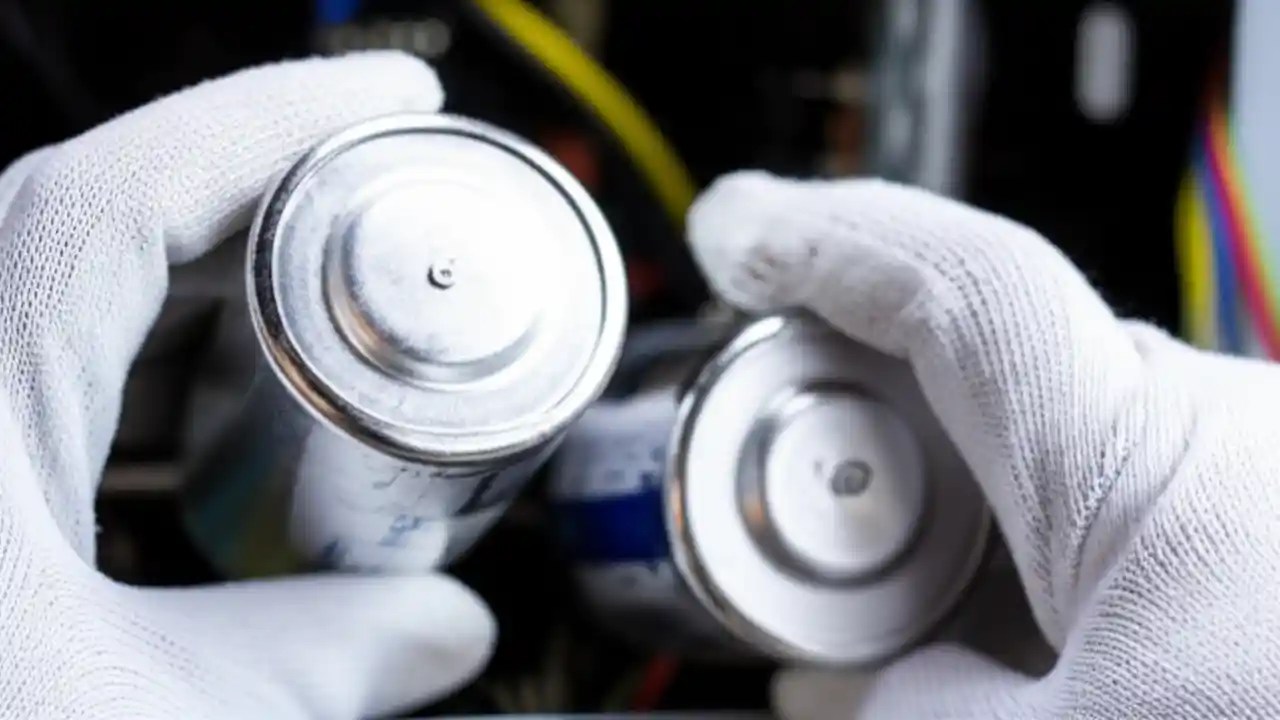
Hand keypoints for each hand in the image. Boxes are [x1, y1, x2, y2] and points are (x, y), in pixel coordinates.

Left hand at [0, 53, 492, 718]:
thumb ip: (316, 666)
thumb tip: (445, 630)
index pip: (118, 194)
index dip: (271, 119)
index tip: (391, 95)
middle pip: (97, 223)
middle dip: (258, 198)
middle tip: (381, 208)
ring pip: (65, 297)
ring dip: (201, 287)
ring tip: (317, 300)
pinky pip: (40, 373)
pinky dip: (137, 370)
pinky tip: (199, 416)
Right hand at [688, 172, 1279, 717]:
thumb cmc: (1269, 709)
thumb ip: (920, 706)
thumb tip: (864, 688)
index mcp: (1145, 461)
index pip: (959, 291)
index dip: (827, 242)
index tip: (736, 231)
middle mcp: (1199, 434)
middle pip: (969, 377)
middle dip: (857, 428)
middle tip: (783, 508)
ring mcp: (1224, 476)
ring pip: (1024, 455)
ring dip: (940, 523)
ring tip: (903, 632)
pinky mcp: (1235, 526)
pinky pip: (1090, 508)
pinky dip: (1015, 562)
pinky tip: (996, 642)